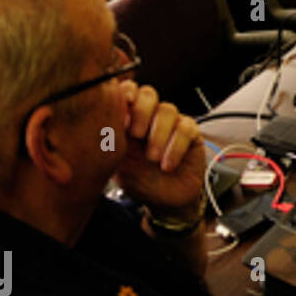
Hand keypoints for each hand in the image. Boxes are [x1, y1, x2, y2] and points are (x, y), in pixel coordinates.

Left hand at [114, 81, 205, 212]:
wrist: (167, 203)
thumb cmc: (141, 183)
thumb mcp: (118, 164)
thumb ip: (113, 140)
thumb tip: (104, 121)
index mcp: (130, 120)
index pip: (127, 92)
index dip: (125, 96)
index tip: (121, 118)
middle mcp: (151, 118)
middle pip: (148, 93)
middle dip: (142, 112)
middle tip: (137, 136)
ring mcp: (172, 125)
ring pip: (168, 109)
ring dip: (158, 135)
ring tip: (153, 158)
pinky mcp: (191, 135)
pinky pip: (186, 128)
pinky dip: (176, 147)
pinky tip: (167, 164)